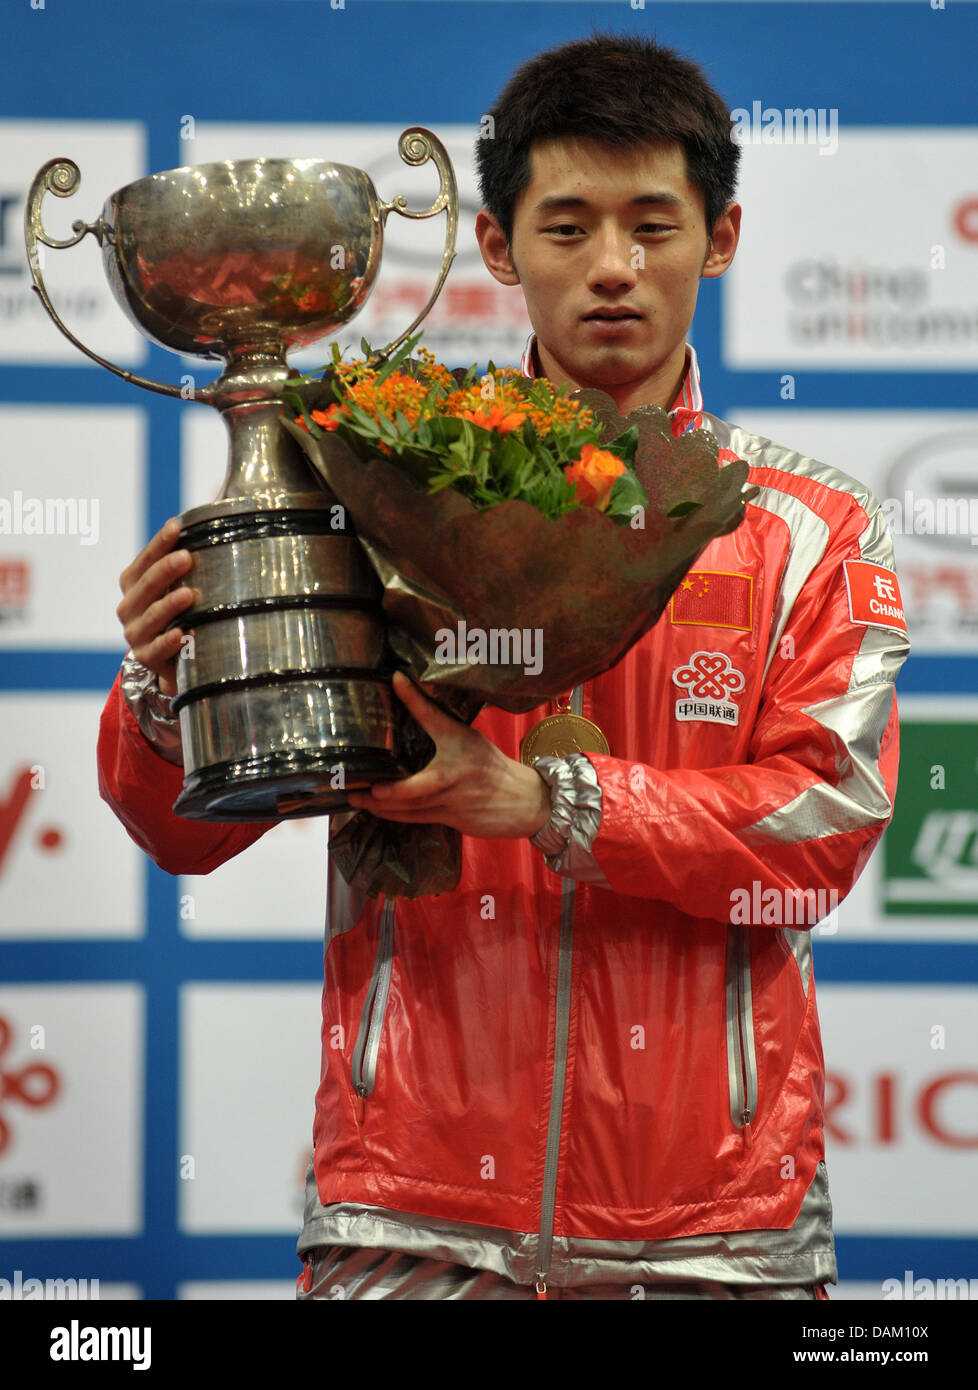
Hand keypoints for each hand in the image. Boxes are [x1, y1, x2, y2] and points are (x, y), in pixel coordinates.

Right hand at [116, 517, 196, 695]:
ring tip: (188, 595)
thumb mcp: (176, 588)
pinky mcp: (147, 658)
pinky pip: (157, 649)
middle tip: (186, 557)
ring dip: (169, 605)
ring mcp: (136, 634)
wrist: (173, 661)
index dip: (159, 544)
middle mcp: (129, 608)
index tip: (176, 527)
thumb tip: (215, 518)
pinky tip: (183, 633)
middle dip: (165, 570)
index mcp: (133, 584)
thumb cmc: (179, 614)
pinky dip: (169, 641)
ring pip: (151, 617)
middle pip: (146, 585)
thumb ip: (186, 563)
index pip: (145, 560)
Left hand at [347, 671, 552, 839]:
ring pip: (409, 808)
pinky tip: (378, 811)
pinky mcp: (451, 819)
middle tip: (357, 789)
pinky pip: (417, 819)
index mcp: (459, 744)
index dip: (414, 698)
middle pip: (411, 787)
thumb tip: (411, 699)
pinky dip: (395, 816)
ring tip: (357, 800)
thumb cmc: (492, 767)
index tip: (396, 678)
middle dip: (382, 793)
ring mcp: (452, 801)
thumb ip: (441, 726)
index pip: (433, 717)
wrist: (525, 800)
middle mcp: (453, 774)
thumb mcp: (469, 739)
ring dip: (380, 807)